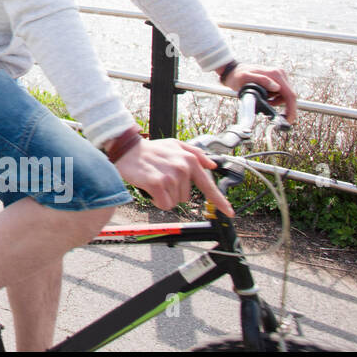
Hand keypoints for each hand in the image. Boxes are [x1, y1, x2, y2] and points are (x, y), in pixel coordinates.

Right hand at [114, 137, 234, 215]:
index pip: (208, 185)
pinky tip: (151, 189)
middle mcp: (182, 168)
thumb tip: (212, 166)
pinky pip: (164, 204)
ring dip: (165, 195)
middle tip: (162, 178)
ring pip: (174, 201)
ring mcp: (170, 176)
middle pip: (186, 197)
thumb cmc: (151, 149)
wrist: (127, 149)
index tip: (229, 212)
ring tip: (155, 180)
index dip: (219, 201)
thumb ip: (196, 154)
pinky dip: (158, 201)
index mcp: (190, 160)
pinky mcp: (157, 184)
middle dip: (174, 191)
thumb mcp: (175, 144)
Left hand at [221, 63, 296, 122]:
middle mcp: (280, 74)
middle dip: (283, 106)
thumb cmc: (237, 76)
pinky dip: (274, 98)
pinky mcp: (277, 79)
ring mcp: (279, 76)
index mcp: (275, 74)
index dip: (291, 109)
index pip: (290, 95)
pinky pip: (280, 93)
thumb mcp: (245, 78)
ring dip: (276, 102)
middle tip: (270, 112)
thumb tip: (277, 87)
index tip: (288, 120)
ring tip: (263, 100)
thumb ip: (262, 81)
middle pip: (289, 96)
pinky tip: (264, 97)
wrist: (233, 71)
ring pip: (285, 96)